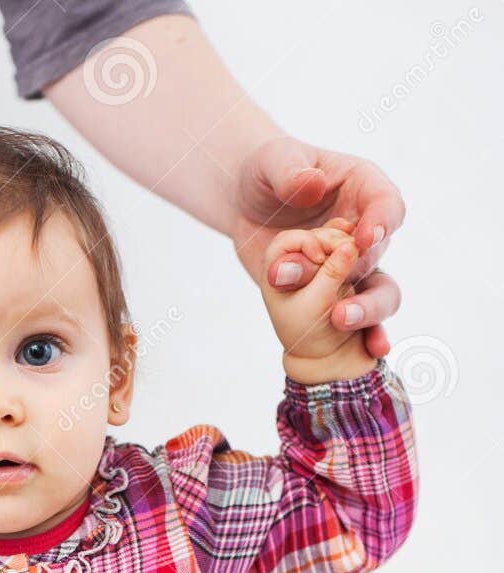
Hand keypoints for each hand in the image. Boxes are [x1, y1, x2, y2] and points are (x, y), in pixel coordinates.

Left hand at [232, 137, 403, 359]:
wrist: (246, 205)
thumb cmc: (267, 172)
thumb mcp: (273, 162)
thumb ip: (291, 172)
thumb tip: (312, 185)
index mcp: (363, 187)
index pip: (385, 203)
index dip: (381, 221)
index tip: (365, 239)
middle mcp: (367, 228)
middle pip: (379, 253)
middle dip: (361, 274)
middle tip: (345, 284)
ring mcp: (354, 265)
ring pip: (376, 291)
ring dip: (365, 310)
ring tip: (340, 320)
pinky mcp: (335, 293)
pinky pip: (356, 316)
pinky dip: (365, 333)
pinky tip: (370, 351)